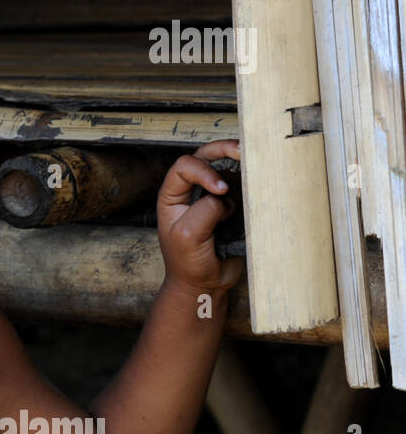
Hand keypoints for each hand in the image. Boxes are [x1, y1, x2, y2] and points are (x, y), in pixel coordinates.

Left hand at [157, 139, 244, 295]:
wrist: (205, 283)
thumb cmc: (187, 262)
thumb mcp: (188, 236)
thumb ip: (204, 211)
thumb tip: (225, 197)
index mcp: (172, 195)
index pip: (185, 167)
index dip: (203, 171)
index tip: (220, 190)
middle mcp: (192, 191)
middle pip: (204, 157)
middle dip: (222, 149)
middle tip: (242, 151)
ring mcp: (213, 197)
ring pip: (225, 167)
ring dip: (239, 160)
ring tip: (255, 159)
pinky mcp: (233, 206)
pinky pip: (242, 186)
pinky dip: (251, 179)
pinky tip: (261, 178)